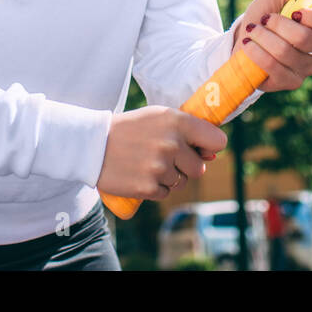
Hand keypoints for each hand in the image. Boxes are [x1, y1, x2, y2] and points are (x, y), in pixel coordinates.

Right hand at [97, 106, 226, 200]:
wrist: (93, 145)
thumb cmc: (131, 128)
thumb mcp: (159, 118)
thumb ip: (188, 131)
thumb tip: (212, 155)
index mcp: (177, 121)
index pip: (217, 141)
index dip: (209, 147)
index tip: (199, 148)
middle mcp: (171, 144)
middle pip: (200, 168)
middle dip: (186, 166)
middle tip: (164, 156)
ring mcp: (160, 167)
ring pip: (181, 182)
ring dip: (168, 177)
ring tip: (147, 163)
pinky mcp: (148, 187)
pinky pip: (165, 193)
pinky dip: (155, 187)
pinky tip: (140, 173)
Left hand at [234, 0, 311, 93]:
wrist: (244, 38)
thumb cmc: (265, 14)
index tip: (296, 11)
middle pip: (305, 38)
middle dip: (278, 24)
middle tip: (265, 19)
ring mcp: (307, 68)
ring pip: (285, 52)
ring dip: (262, 36)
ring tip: (253, 31)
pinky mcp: (290, 82)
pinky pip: (273, 67)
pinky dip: (256, 52)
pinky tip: (249, 45)